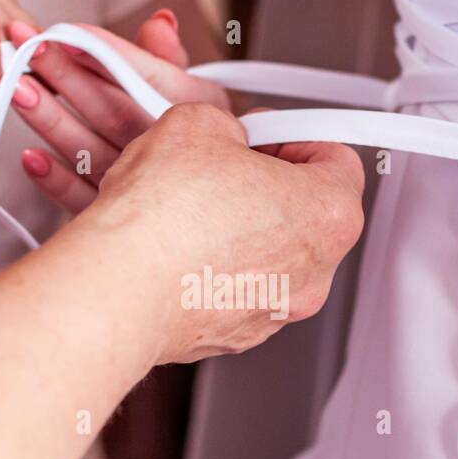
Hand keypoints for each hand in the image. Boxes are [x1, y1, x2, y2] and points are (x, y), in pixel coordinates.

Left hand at [7, 15, 232, 211]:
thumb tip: (160, 22)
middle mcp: (171, 149)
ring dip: (52, 122)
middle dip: (66, 76)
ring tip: (19, 90)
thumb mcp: (190, 91)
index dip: (105, 53)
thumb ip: (166, 57)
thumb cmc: (188, 138)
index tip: (68, 34)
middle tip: (27, 49)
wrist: (201, 200)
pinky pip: (83, 201)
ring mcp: (143, 187)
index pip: (148, 77)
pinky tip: (31, 157)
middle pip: (113, 111)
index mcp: (195, 111)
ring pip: (92, 152)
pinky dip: (56, 180)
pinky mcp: (118, 214)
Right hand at [72, 103, 364, 363]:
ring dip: (240, 230)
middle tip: (224, 169)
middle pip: (306, 212)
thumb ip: (228, 125)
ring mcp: (277, 309)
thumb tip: (221, 136)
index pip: (336, 157)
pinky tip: (180, 249)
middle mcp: (316, 271)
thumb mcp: (197, 124)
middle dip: (267, 186)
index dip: (292, 136)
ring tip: (193, 211)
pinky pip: (237, 289)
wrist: (121, 286)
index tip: (263, 136)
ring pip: (271, 255)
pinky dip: (215, 269)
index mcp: (330, 213)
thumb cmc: (164, 219)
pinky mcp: (237, 334)